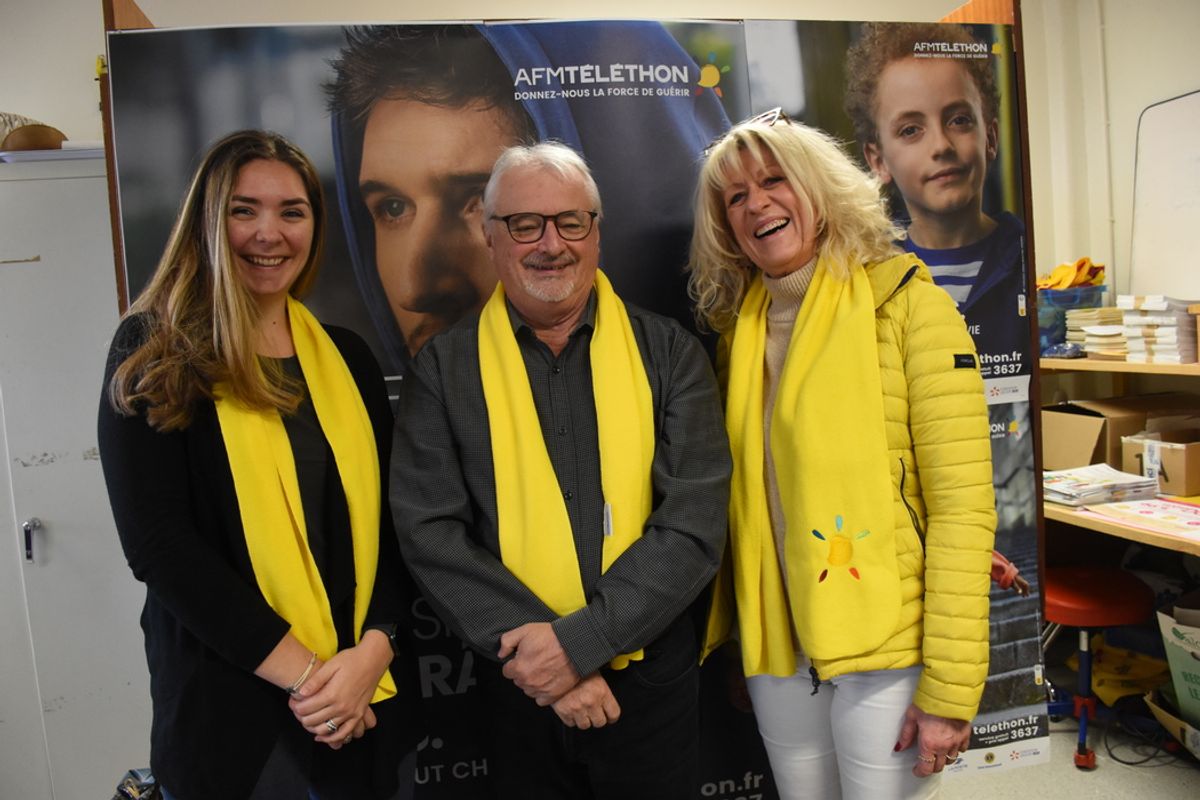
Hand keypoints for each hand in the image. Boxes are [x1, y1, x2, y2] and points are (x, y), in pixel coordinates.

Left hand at [289, 631, 391, 746]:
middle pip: (313, 720)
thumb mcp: (331, 665)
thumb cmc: (351, 660)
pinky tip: (322, 736)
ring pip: (325, 729)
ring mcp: (350, 713)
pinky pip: (343, 733)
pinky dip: (331, 738)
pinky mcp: (358, 715)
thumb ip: (315, 681)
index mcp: (332, 694)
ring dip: (312, 728)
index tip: (293, 702)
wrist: (373, 660)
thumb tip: (301, 693)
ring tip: (307, 720)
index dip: (295, 707)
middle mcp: (341, 707)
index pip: (306, 708)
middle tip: (297, 710)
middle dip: (301, 717)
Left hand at [498, 622, 579, 704]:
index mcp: (519, 668)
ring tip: (543, 669)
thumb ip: (507, 641)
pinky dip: (542, 692)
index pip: (507, 671)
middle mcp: (528, 682)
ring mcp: (540, 690)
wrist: (574, 646)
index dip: (514, 663)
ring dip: (532, 682)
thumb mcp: (525, 631)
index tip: (523, 658)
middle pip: (518, 681)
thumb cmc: (551, 637)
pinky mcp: (553, 695)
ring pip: (528, 690)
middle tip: (535, 661)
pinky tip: (548, 680)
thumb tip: (501, 654)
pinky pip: (541, 699)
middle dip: (523, 672)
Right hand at [550, 673, 620, 728]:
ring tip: (581, 709)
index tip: (609, 716)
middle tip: (594, 712)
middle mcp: (591, 702)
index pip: (614, 714)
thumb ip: (602, 684)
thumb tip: (609, 684)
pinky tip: (571, 708)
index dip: (611, 716)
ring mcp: (577, 709)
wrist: (554, 667)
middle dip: (597, 718)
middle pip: (600, 723)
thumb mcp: (594, 671)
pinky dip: (571, 718)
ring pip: (585, 725)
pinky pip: (571, 723)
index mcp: (601, 692)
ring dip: (583, 719)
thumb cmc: (573, 666)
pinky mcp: (564, 712)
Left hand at [895, 704, 970, 776]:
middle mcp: (944, 746)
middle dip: (930, 766)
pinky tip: (951, 744)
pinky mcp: (966, 735)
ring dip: (943, 760)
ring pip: (951, 760)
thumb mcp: (912, 716)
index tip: (916, 770)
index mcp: (929, 743)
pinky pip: (963, 749)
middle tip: (924, 761)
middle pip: (939, 766)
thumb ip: (906, 734)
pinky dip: (956, 750)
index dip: (919, 772)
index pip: (925, 768)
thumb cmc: (930, 701)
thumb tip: (900, 746)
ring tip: (937, 753)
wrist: (949, 692)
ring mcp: (957, 742)